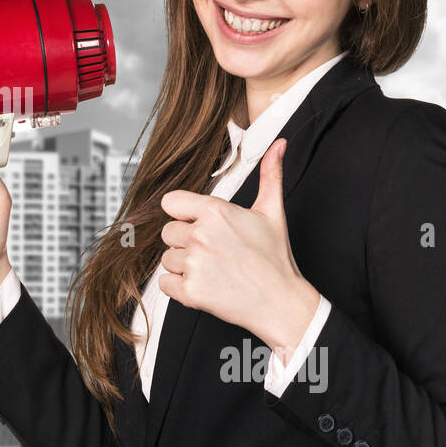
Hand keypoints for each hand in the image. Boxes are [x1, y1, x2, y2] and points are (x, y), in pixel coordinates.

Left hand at [155, 137, 320, 358]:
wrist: (281, 302)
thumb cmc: (275, 258)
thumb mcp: (272, 212)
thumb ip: (269, 174)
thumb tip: (278, 144)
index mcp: (215, 212)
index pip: (170, 202)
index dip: (184, 214)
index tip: (200, 224)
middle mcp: (200, 235)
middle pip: (167, 232)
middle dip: (184, 241)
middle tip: (213, 251)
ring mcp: (194, 264)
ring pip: (166, 258)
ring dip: (183, 265)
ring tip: (213, 269)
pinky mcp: (190, 291)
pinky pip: (164, 283)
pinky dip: (179, 286)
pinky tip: (204, 285)